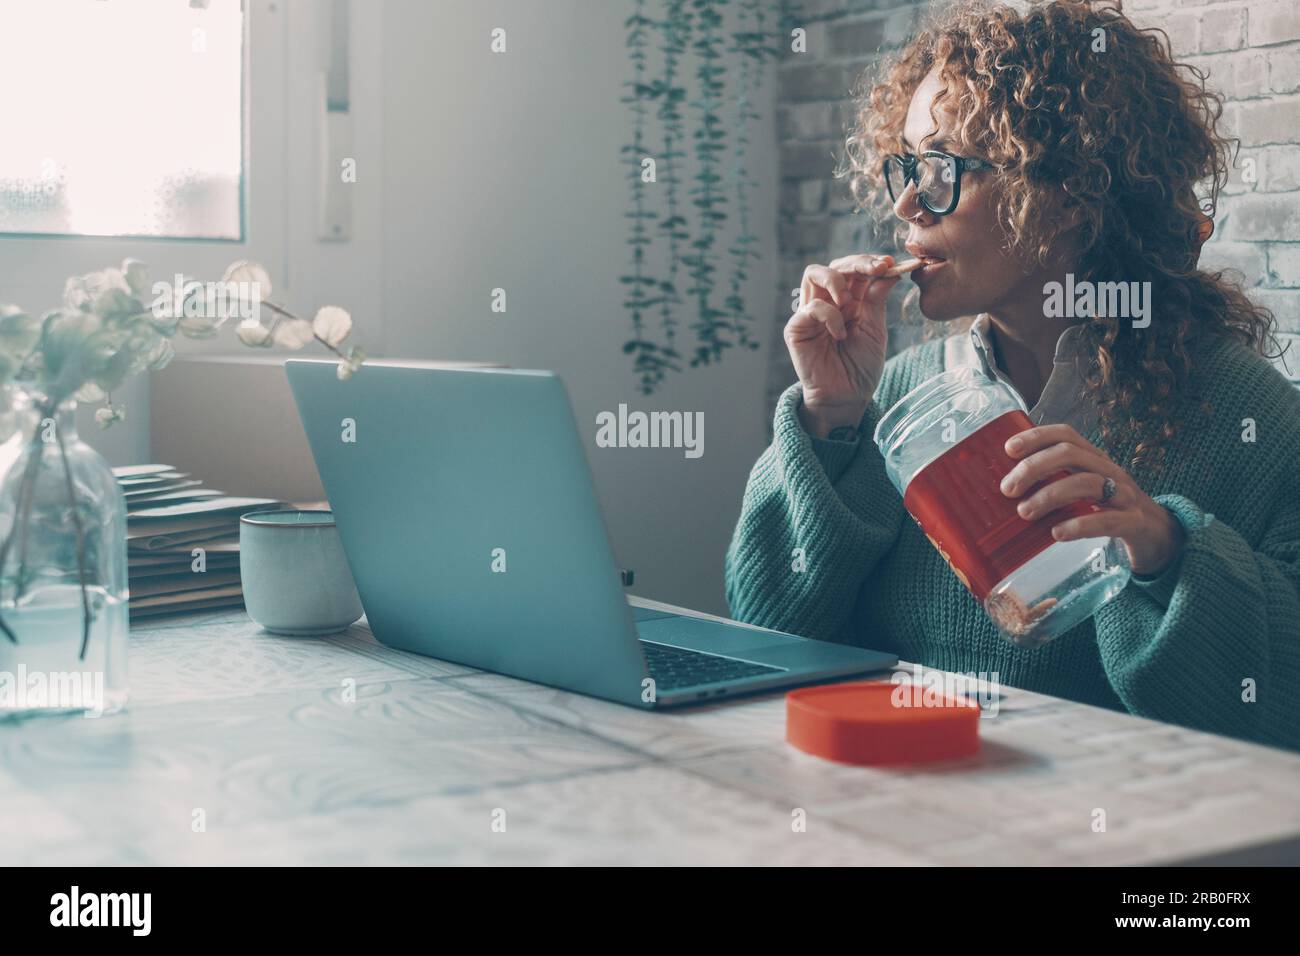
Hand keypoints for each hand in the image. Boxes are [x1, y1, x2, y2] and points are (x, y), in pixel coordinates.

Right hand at [785, 254, 900, 436]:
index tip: (889, 264)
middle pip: (833, 265)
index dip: (869, 262)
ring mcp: (810, 314)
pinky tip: (841, 334)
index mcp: (848, 301)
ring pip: (813, 274)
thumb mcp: (875, 327)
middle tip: (877, 269)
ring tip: (850, 302)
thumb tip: (889, 269)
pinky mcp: (797, 329)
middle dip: (856, 263)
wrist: (847, 397)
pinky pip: (810, 307)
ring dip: (836, 280)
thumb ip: (877, 298)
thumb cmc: (860, 366)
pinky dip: (830, 315)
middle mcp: (827, 302)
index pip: (853, 269)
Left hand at [1000, 423, 1186, 576]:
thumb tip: (1006, 491)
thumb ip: (1054, 486)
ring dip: (1050, 495)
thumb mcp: (1083, 492)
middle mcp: (1110, 471)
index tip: (1008, 449)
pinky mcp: (1135, 523)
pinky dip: (1079, 525)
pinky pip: (1108, 520)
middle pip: (1071, 454)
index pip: (1066, 435)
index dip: (1037, 436)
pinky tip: (1057, 533)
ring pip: (1087, 483)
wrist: (1160, 538)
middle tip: (1007, 489)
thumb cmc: (1110, 511)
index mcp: (1095, 460)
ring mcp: (1126, 496)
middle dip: (1034, 467)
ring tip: (1024, 512)